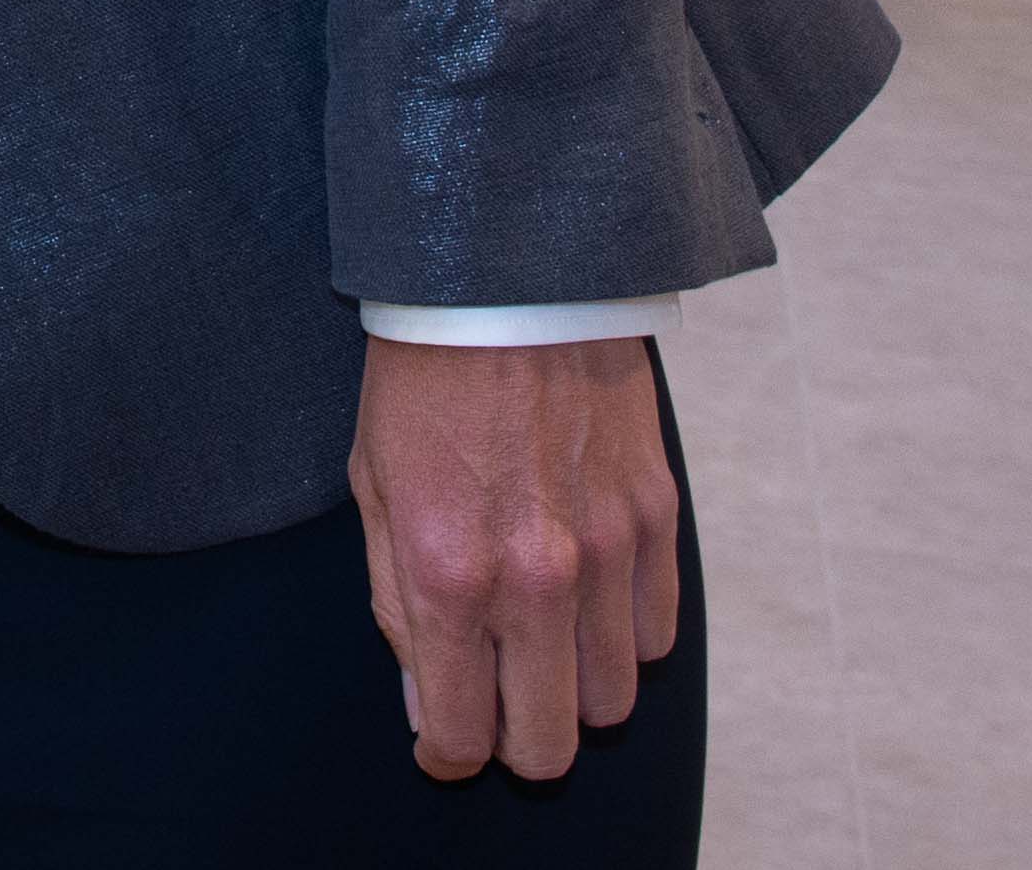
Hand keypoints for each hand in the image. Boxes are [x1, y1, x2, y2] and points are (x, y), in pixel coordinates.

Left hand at [349, 335, 677, 782]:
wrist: (507, 277)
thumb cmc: (423, 381)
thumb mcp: (374, 491)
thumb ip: (398, 608)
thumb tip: (427, 704)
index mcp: (450, 574)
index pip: (460, 735)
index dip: (447, 754)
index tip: (444, 741)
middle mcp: (536, 578)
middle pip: (549, 744)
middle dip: (515, 742)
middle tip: (496, 705)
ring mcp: (608, 552)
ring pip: (612, 702)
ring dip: (573, 691)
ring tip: (541, 645)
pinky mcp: (657, 517)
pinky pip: (657, 636)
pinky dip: (623, 640)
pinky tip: (587, 602)